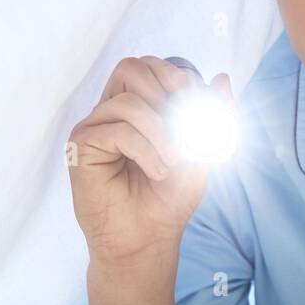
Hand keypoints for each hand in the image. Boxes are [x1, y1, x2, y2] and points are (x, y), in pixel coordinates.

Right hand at [67, 56, 234, 264]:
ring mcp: (95, 127)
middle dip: (164, 92)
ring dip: (160, 131)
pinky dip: (145, 149)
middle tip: (183, 126)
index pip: (149, 66)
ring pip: (128, 102)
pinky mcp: (81, 147)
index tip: (194, 100)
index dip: (173, 75)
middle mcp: (112, 111)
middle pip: (130, 68)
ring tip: (173, 162)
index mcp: (138, 107)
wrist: (149, 238)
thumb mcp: (204, 151)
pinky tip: (157, 171)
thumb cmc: (170, 197)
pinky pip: (116, 130)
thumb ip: (216, 116)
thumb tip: (222, 78)